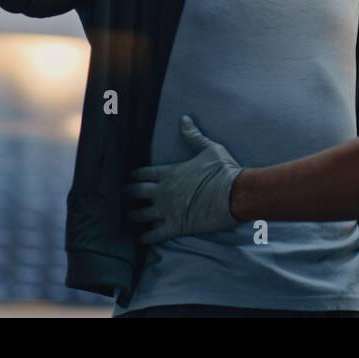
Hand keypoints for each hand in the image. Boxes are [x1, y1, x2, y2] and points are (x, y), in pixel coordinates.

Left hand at [124, 116, 242, 244]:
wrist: (235, 194)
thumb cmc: (223, 171)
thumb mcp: (209, 148)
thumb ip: (193, 136)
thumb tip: (184, 119)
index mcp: (170, 173)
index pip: (144, 173)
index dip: (135, 175)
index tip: (129, 177)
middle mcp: (163, 192)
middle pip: (137, 192)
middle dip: (128, 194)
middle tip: (123, 195)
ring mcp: (167, 210)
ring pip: (141, 215)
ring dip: (134, 216)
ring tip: (129, 217)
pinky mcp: (175, 226)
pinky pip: (155, 235)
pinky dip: (147, 237)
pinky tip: (142, 238)